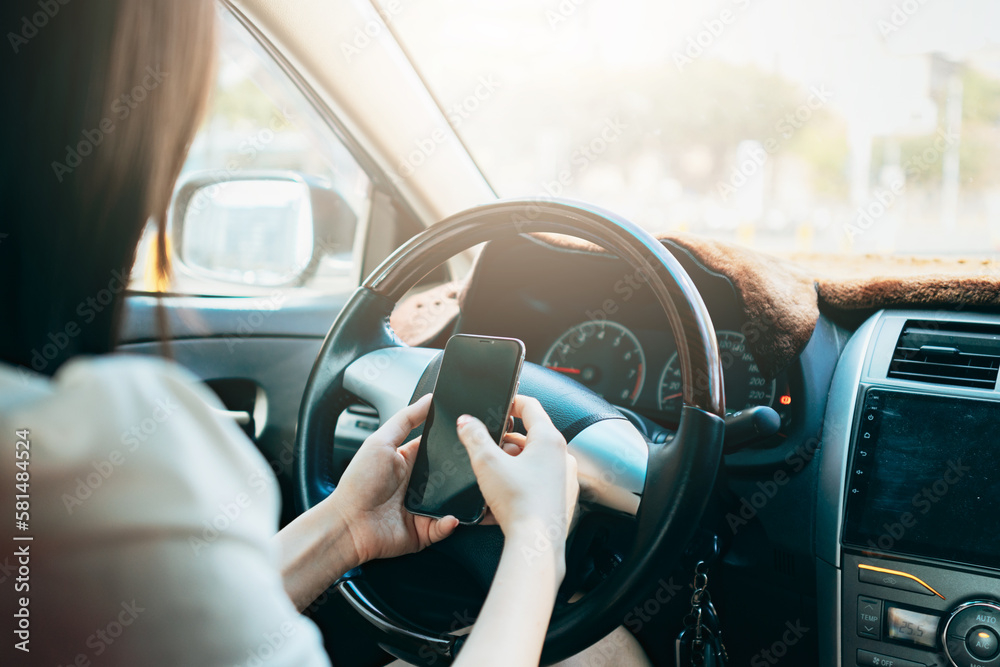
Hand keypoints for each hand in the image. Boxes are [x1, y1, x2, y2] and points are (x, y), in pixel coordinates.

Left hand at [329, 394, 458, 563]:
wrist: (348, 524)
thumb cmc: (358, 483)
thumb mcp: (380, 441)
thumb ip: (405, 419)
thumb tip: (428, 399)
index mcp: (408, 460)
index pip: (436, 445)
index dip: (451, 439)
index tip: (468, 432)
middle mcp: (417, 483)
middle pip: (449, 472)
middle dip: (462, 469)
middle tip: (474, 463)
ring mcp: (422, 506)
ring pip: (452, 499)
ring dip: (461, 496)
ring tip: (470, 490)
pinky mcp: (424, 529)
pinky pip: (445, 526)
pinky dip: (450, 522)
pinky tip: (451, 516)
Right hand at [457, 395, 577, 549]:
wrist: (535, 544)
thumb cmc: (519, 503)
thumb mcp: (487, 463)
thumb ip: (474, 437)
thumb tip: (467, 422)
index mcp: (549, 439)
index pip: (531, 406)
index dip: (511, 401)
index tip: (499, 404)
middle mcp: (562, 456)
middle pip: (531, 435)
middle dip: (507, 439)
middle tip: (488, 447)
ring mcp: (564, 478)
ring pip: (534, 459)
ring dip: (513, 461)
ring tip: (493, 474)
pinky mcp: (561, 498)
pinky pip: (539, 481)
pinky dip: (522, 481)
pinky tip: (503, 494)